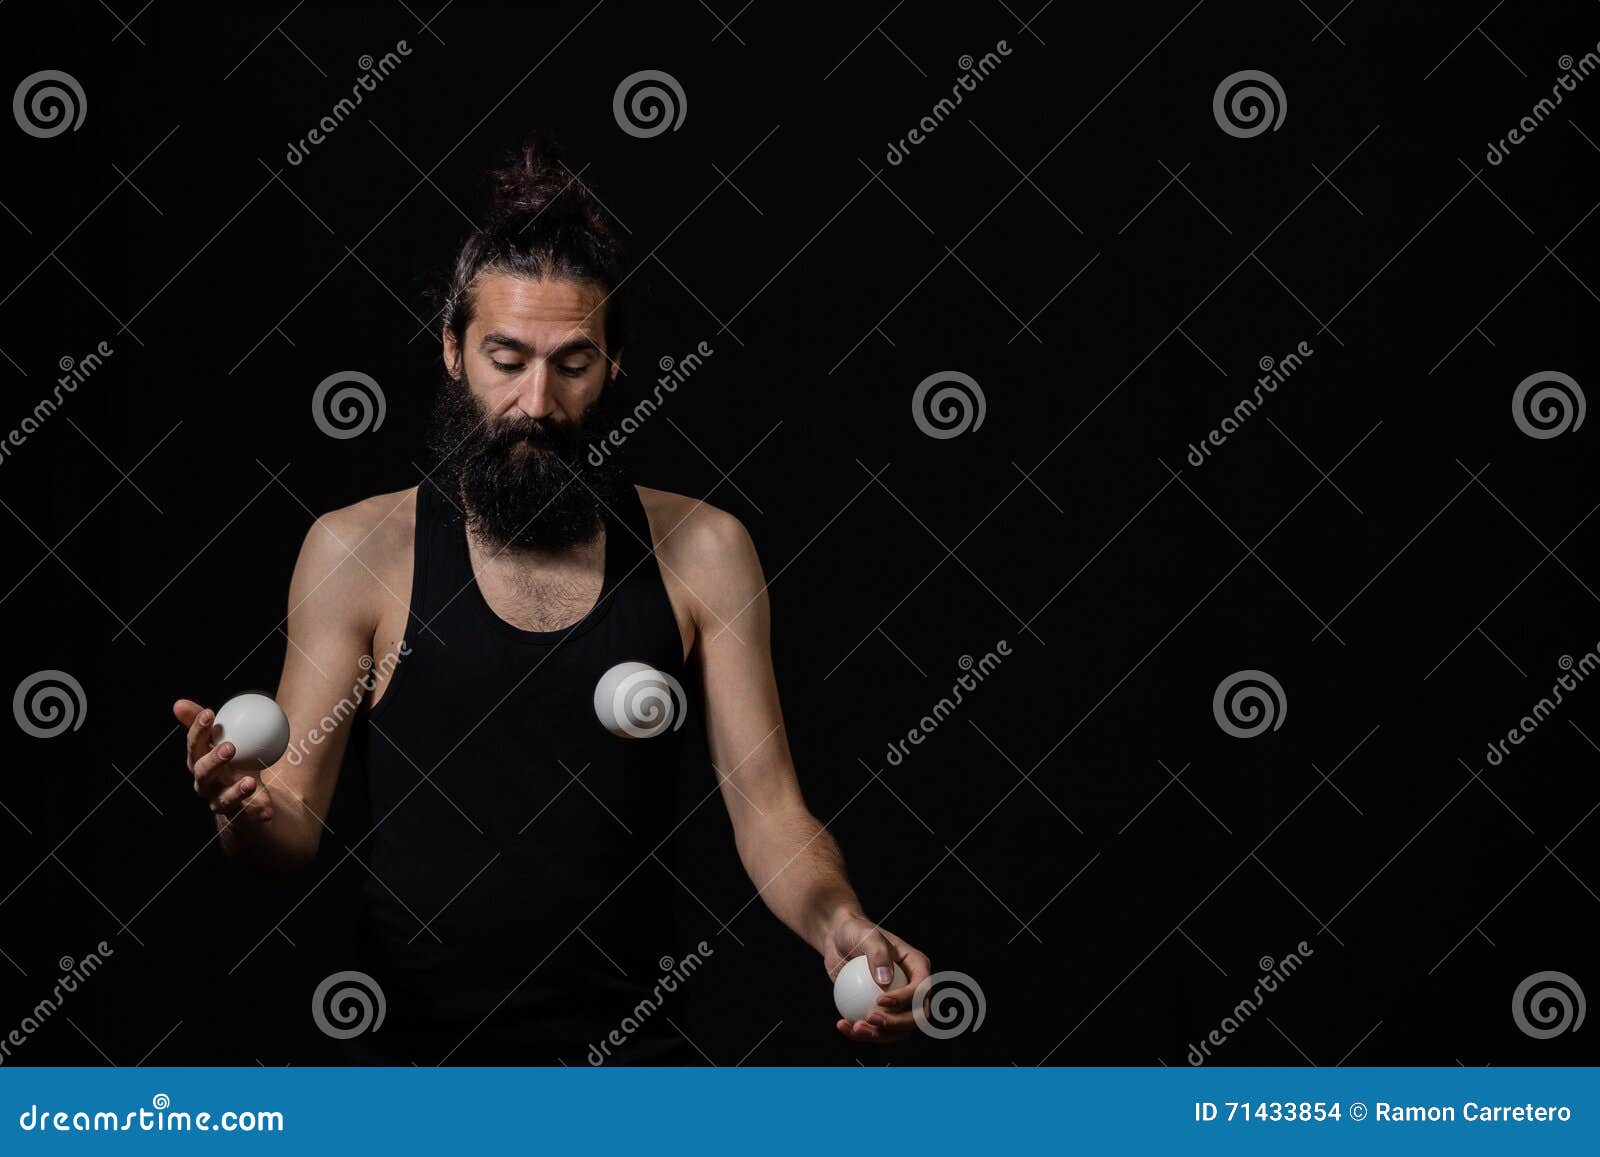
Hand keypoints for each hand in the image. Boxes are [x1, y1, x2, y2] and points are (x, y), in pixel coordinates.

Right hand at [173, 699, 274, 826]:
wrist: (238, 798)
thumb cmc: (227, 761)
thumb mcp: (219, 739)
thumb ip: (207, 724)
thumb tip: (178, 703)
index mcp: (198, 763)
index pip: (194, 745)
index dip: (198, 730)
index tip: (210, 713)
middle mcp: (204, 783)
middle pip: (203, 773)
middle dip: (214, 760)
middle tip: (230, 747)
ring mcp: (219, 802)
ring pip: (224, 799)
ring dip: (236, 791)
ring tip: (250, 782)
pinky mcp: (237, 817)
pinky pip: (247, 816)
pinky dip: (258, 813)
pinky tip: (268, 812)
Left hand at [825, 914, 931, 1043]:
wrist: (838, 940)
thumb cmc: (856, 932)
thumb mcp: (867, 935)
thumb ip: (877, 954)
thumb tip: (885, 982)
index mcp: (917, 967)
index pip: (922, 989)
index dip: (905, 1000)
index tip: (880, 1000)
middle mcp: (912, 988)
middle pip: (916, 1016)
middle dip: (896, 1024)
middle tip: (869, 1018)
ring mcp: (897, 1003)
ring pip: (897, 1030)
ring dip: (878, 1035)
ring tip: (855, 1027)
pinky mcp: (879, 1011)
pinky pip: (875, 1029)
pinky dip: (861, 1033)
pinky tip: (843, 1026)